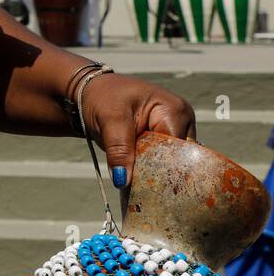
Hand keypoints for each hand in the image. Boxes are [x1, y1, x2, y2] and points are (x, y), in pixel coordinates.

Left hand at [78, 74, 195, 188]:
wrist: (93, 91)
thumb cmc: (102, 98)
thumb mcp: (109, 120)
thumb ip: (118, 149)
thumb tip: (122, 180)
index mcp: (175, 110)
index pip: (177, 150)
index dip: (160, 168)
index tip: (141, 183)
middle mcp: (183, 121)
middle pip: (177, 159)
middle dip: (157, 173)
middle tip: (133, 184)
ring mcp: (177, 131)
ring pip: (171, 163)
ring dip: (152, 172)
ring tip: (133, 179)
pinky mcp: (167, 140)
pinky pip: (163, 161)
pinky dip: (149, 169)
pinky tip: (135, 174)